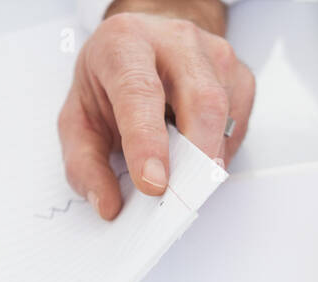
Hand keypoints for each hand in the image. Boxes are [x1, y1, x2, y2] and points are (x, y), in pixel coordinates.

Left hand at [58, 0, 254, 220]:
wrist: (144, 45)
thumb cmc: (111, 81)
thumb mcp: (79, 120)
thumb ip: (84, 165)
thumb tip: (108, 205)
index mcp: (125, 43)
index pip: (140, 92)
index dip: (148, 142)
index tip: (153, 184)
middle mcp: (175, 40)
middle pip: (201, 100)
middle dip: (196, 156)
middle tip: (182, 195)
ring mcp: (213, 55)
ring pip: (225, 115)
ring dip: (207, 159)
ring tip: (183, 177)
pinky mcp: (238, 76)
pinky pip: (237, 126)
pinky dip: (220, 153)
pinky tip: (197, 154)